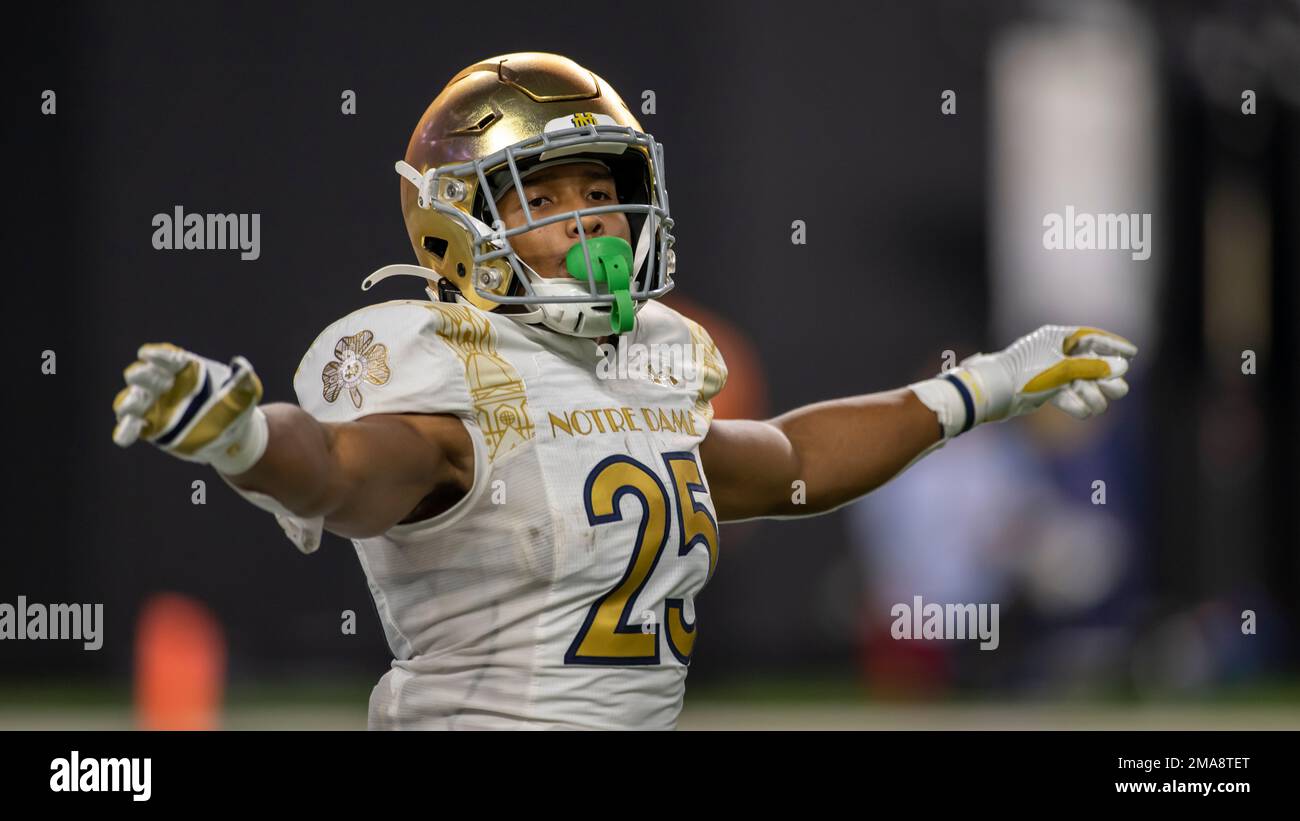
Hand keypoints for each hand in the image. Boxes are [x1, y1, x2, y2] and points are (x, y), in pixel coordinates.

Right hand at [112, 342, 267, 473]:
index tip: (147, 354)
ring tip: (129, 408)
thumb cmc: (237, 407)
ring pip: (132, 400)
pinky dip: (126, 431)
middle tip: (137, 375)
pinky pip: (133, 427)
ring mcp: (155, 405)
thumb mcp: (246, 393)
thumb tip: (242, 365)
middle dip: (141, 375)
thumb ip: (243, 380)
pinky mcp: (150, 426)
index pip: (168, 358)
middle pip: (145, 375)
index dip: (157, 355)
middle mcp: (165, 384)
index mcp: (186, 370)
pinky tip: (124, 438)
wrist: (232, 436)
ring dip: (128, 402)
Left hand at [955, 325, 1136, 422]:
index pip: (1092, 337)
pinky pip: (1069, 397)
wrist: (995, 392)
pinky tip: (1082, 412)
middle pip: (1093, 364)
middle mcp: (1057, 353)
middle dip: (1106, 379)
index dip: (1114, 345)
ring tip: (1094, 403)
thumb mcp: (1061, 368)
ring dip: (1091, 395)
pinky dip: (1075, 405)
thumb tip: (1122, 366)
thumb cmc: (1026, 372)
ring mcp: (1052, 372)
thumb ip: (1092, 367)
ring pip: (1083, 384)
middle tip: (1117, 389)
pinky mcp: (1046, 391)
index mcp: (1058, 338)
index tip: (1133, 353)